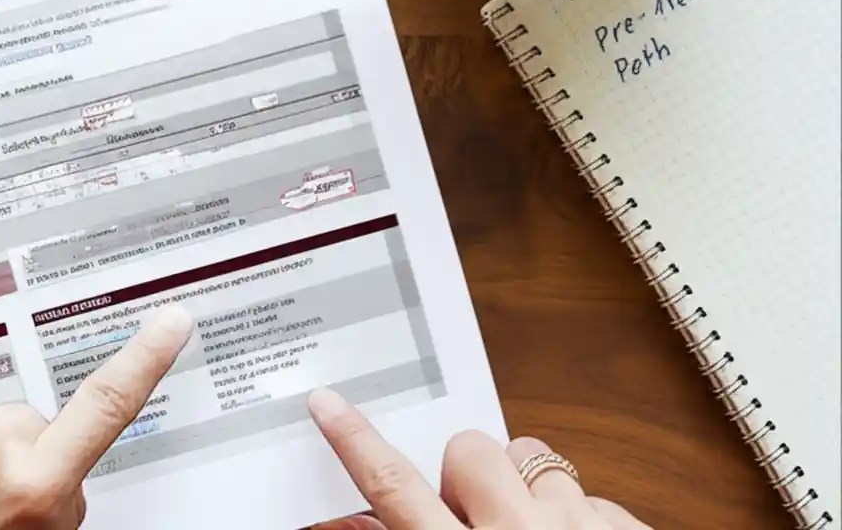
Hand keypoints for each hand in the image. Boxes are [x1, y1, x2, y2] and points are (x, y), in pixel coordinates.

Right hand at [308, 390, 651, 529]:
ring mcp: (577, 529)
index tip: (329, 405)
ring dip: (529, 491)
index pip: (394, 490)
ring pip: (537, 458)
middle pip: (469, 452)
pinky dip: (581, 519)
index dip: (355, 442)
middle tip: (477, 518)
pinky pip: (592, 493)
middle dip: (469, 475)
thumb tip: (348, 528)